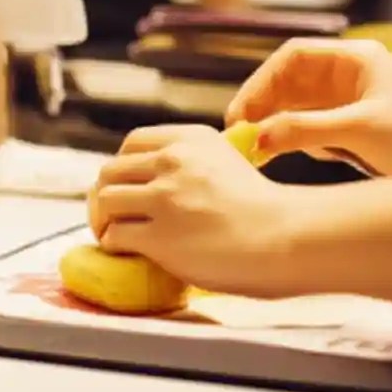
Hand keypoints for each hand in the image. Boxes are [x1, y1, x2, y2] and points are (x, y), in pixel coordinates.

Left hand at [87, 125, 296, 294]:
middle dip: (106, 194)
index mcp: (191, 139)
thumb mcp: (230, 162)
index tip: (125, 183)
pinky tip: (125, 252)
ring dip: (103, 219)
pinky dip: (113, 245)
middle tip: (111, 214)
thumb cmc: (267, 210)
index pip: (133, 142)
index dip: (122, 166)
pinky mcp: (159, 235)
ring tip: (112, 234)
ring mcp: (164, 198)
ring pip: (107, 200)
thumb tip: (160, 179)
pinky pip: (115, 236)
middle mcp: (174, 161)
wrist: (287, 238)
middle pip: (111, 171)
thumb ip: (194, 164)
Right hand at [226, 38, 391, 174]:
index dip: (261, 81)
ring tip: (256, 149)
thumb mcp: (359, 131)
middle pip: (289, 82)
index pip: (293, 57)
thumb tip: (257, 137)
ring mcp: (349, 103)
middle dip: (263, 106)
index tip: (243, 112)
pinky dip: (293, 141)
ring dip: (275, 126)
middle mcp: (349, 76)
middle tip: (240, 134)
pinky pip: (307, 129)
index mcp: (356, 59)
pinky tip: (289, 155)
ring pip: (295, 107)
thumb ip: (305, 130)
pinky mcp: (350, 130)